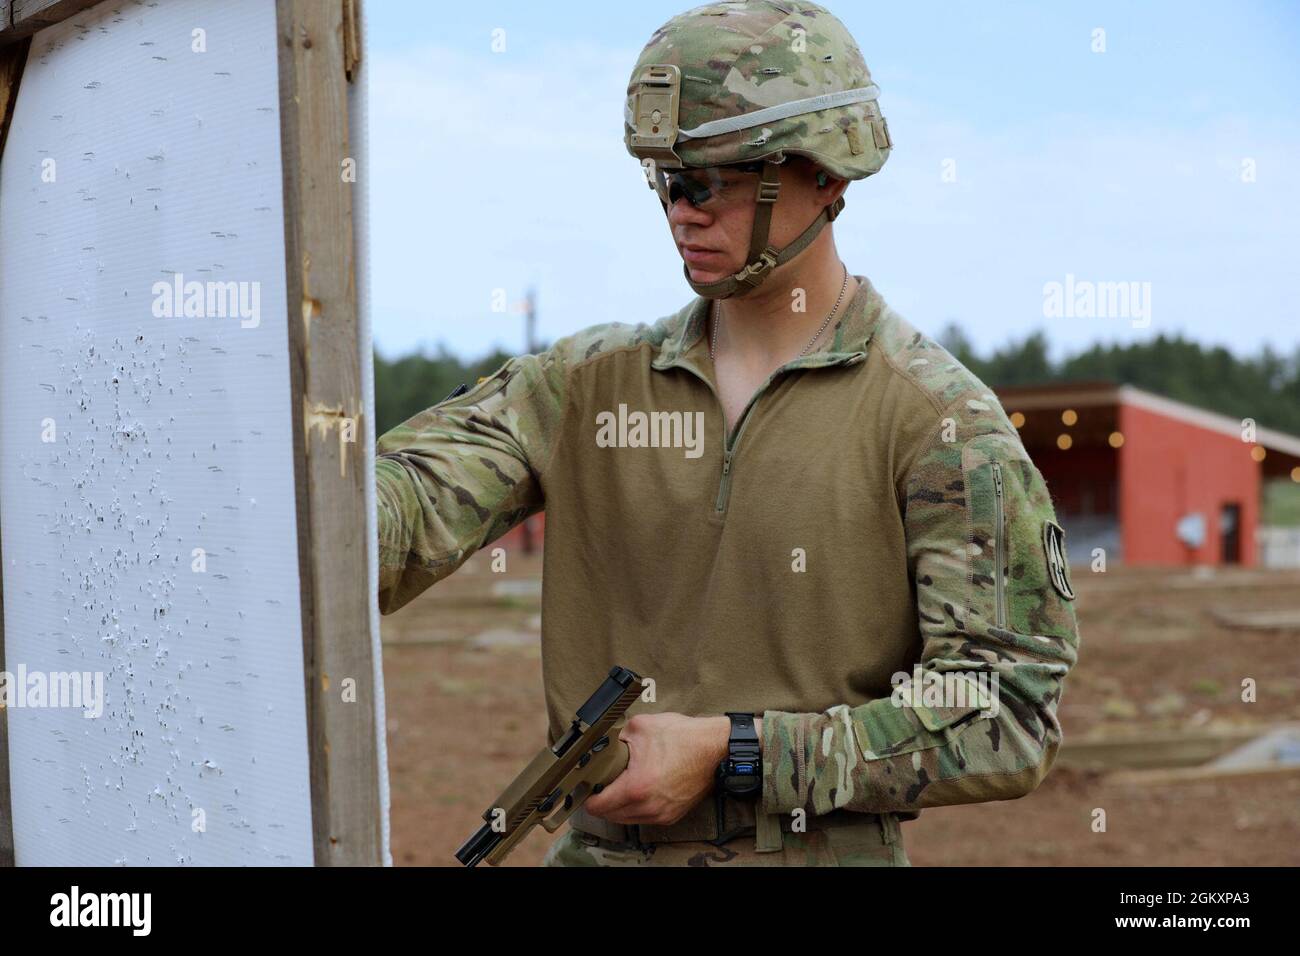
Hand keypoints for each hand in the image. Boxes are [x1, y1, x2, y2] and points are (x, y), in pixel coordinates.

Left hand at [583, 712, 741, 826]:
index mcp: (636, 787)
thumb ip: (615, 739)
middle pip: (609, 816)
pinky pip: (643, 818)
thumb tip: (600, 746)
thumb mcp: (640, 727)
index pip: (597, 806)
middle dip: (602, 801)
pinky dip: (636, 808)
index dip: (586, 796)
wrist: (715, 749)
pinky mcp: (671, 816)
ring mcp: (661, 814)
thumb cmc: (683, 737)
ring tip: (620, 785)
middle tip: (602, 782)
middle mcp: (648, 807)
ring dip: (618, 806)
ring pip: (626, 819)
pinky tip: (638, 789)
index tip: (587, 786)